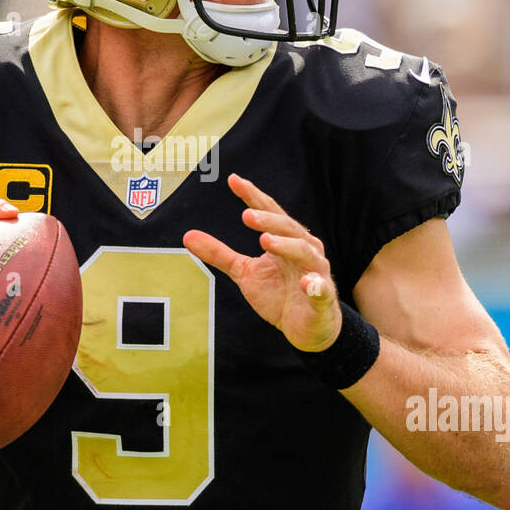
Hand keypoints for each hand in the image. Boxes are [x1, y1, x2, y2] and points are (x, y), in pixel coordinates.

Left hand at [183, 173, 340, 351]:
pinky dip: (316, 285)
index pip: (269, 213)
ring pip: (305, 252)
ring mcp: (315, 272)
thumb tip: (187, 236)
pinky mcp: (321, 298)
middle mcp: (304, 250)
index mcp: (286, 240)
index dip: (253, 196)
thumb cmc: (279, 295)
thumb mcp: (244, 273)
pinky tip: (307, 283)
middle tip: (246, 215)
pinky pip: (321, 289)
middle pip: (287, 228)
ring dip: (286, 245)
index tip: (233, 180)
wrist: (306, 329)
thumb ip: (219, 254)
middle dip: (268, 220)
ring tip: (265, 240)